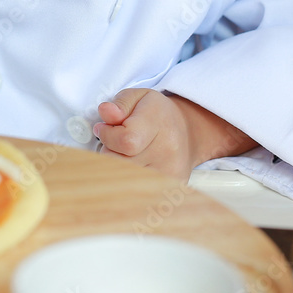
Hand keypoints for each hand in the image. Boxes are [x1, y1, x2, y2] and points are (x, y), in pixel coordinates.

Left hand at [94, 89, 256, 180]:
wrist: (188, 133)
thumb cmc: (157, 114)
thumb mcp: (138, 97)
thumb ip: (120, 104)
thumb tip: (105, 112)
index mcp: (160, 123)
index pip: (126, 140)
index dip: (108, 135)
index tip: (104, 129)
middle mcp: (168, 151)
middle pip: (121, 162)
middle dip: (109, 152)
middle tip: (115, 143)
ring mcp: (171, 174)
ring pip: (125, 180)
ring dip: (117, 168)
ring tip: (125, 155)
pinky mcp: (170, 190)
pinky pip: (136, 195)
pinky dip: (127, 182)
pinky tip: (132, 169)